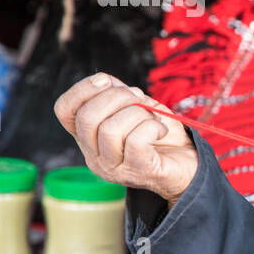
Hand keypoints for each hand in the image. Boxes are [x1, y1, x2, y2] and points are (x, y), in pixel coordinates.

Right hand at [53, 72, 198, 207]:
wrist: (190, 166)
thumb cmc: (161, 136)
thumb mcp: (138, 108)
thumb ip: (119, 95)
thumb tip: (104, 81)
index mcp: (89, 138)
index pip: (64, 110)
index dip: (82, 89)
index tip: (107, 81)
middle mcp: (94, 156)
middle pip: (87, 117)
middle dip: (117, 97)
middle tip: (139, 99)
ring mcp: (114, 168)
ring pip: (111, 129)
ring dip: (138, 113)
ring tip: (153, 118)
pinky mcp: (137, 172)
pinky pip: (136, 141)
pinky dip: (152, 126)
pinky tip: (161, 130)